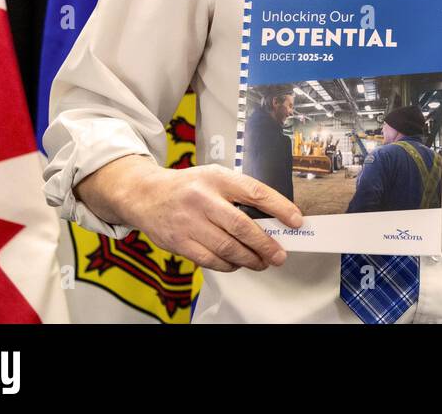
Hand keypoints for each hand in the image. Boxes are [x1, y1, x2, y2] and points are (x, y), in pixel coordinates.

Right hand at [118, 161, 303, 271]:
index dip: (280, 207)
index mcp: (217, 178)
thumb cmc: (188, 187)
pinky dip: (228, 265)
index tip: (296, 220)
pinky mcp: (179, 241)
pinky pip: (210, 259)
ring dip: (250, 259)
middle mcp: (203, 198)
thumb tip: (272, 218)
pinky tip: (237, 263)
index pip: (255, 192)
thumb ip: (239, 194)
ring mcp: (189, 221)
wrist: (145, 195)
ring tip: (263, 262)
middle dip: (266, 244)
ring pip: (227, 247)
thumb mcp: (214, 177)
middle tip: (280, 255)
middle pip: (242, 226)